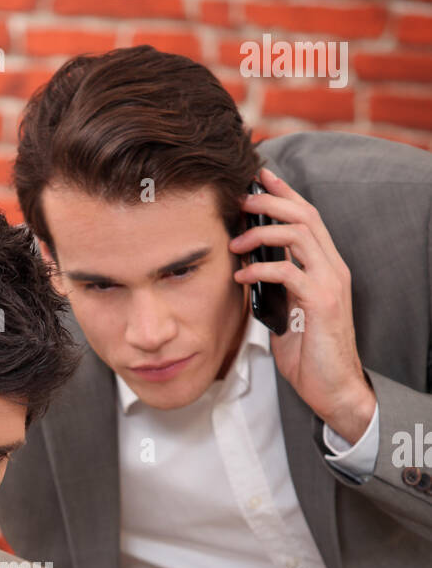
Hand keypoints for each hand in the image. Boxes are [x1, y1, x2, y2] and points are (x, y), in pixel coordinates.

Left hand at [228, 165, 375, 444]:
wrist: (333, 389)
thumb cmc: (310, 355)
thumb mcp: (289, 315)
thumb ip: (278, 291)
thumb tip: (252, 274)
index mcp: (326, 267)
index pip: (308, 218)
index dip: (285, 194)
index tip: (259, 178)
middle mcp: (333, 268)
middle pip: (305, 216)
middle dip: (271, 201)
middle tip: (240, 199)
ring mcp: (330, 283)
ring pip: (299, 236)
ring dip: (262, 232)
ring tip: (234, 242)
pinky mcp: (322, 303)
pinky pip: (288, 273)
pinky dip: (261, 269)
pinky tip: (242, 276)